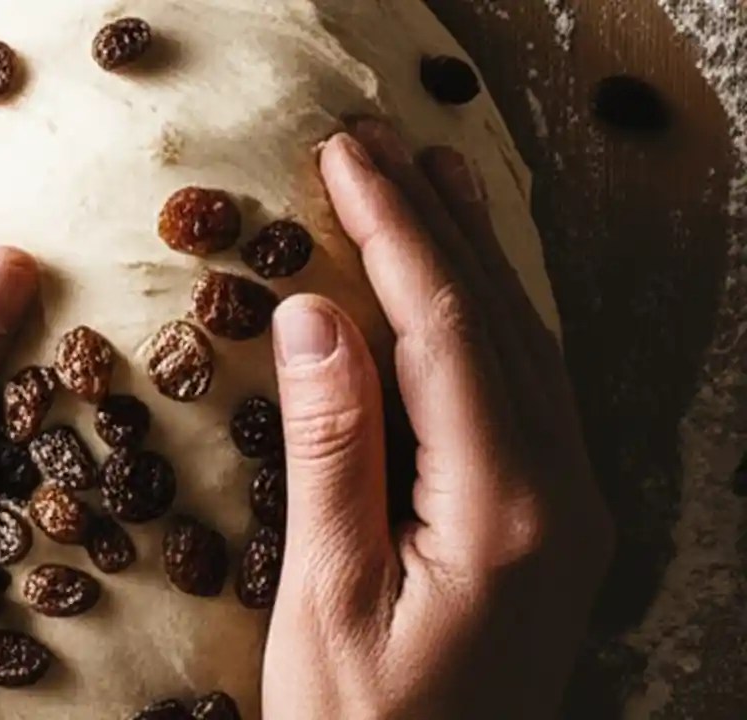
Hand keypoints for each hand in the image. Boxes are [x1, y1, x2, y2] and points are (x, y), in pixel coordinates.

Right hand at [263, 118, 613, 718]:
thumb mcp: (326, 598)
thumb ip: (331, 451)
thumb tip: (315, 315)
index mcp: (504, 508)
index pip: (444, 330)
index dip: (392, 232)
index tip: (343, 158)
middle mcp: (558, 494)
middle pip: (495, 321)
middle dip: (433, 223)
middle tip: (378, 142)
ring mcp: (566, 508)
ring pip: (520, 348)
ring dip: (468, 259)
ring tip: (427, 181)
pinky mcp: (549, 523)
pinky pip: (524, 390)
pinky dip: (485, 321)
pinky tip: (461, 291)